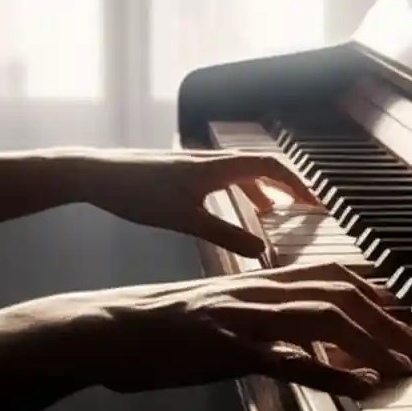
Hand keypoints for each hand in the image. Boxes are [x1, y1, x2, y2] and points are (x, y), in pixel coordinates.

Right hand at [75, 263, 411, 397]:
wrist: (108, 328)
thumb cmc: (159, 326)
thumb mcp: (219, 312)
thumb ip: (260, 319)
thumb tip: (296, 339)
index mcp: (257, 280)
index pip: (331, 272)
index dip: (376, 289)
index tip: (407, 310)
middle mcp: (258, 290)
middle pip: (340, 291)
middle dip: (390, 317)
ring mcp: (244, 318)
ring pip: (324, 320)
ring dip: (373, 343)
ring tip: (405, 366)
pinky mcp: (227, 349)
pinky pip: (288, 361)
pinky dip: (330, 373)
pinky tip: (359, 388)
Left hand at [86, 149, 317, 256]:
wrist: (96, 174)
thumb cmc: (139, 194)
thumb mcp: (185, 220)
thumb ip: (226, 235)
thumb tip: (263, 250)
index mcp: (218, 167)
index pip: (271, 168)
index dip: (297, 185)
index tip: (315, 204)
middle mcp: (211, 160)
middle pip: (261, 167)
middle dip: (287, 187)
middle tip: (305, 209)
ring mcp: (195, 164)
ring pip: (241, 173)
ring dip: (262, 190)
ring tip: (275, 213)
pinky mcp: (181, 172)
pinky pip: (223, 177)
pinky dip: (239, 191)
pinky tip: (231, 210)